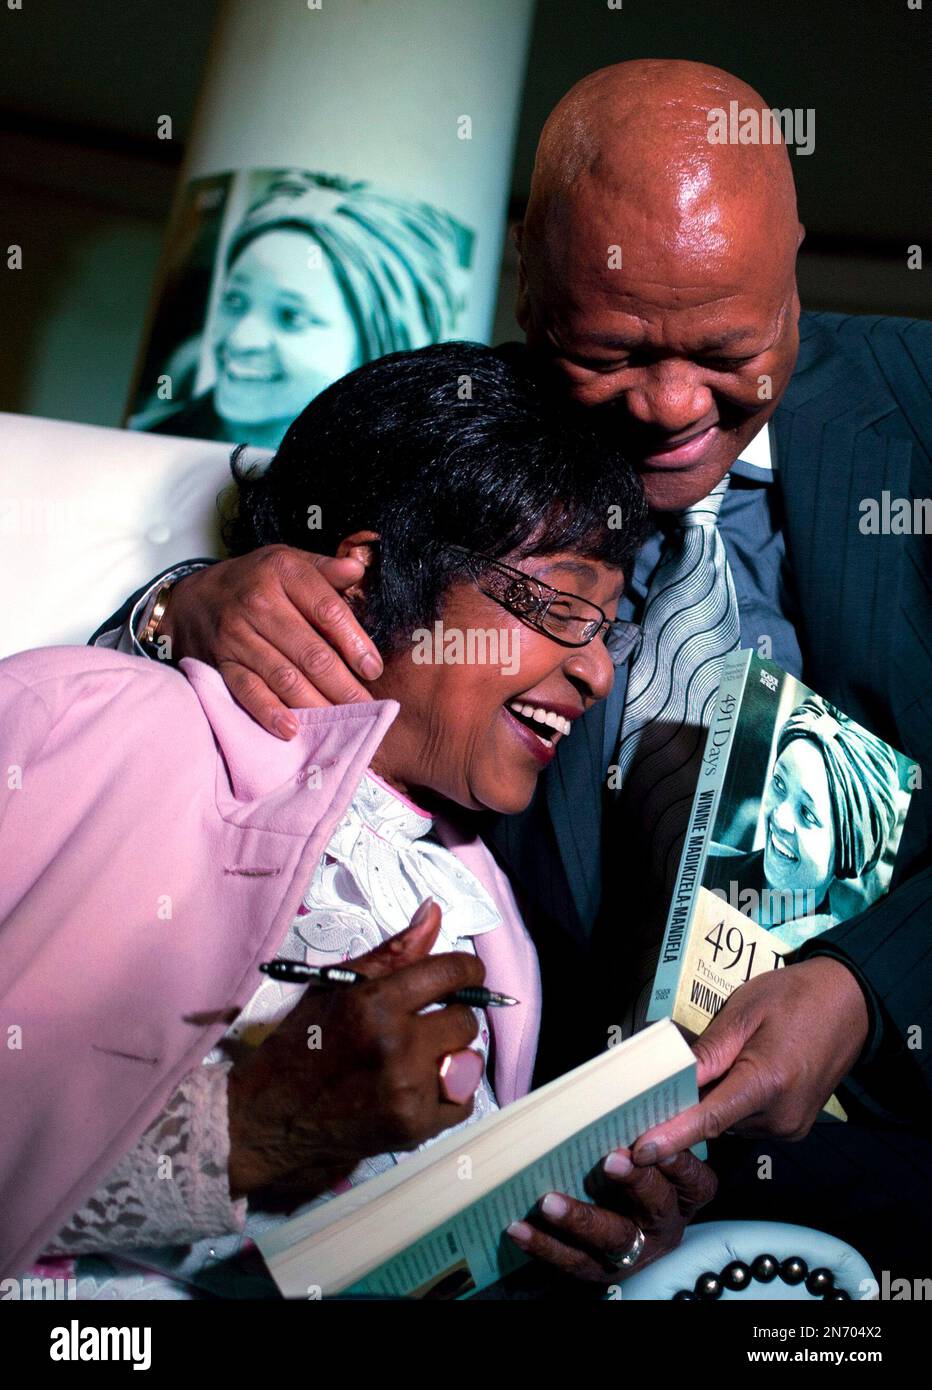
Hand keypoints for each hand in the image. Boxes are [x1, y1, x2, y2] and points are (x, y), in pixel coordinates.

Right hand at [161, 546, 383, 736]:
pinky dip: (270, 712)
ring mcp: (236, 636)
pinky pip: (248, 691)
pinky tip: (292, 729)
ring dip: (317, 703)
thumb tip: (358, 568)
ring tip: (342, 720)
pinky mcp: (220, 663)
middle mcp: (258, 603)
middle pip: (311, 652)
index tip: (373, 669)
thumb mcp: (287, 561)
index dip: (355, 643)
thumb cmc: (253, 581)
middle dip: (343, 684)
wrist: (191, 597)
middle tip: (366, 706)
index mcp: (282, 573)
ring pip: (285, 676)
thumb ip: (325, 568)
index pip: (328, 611)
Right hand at [227, 901, 484, 1199]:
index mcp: (375, 1002)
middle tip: (422, 1026)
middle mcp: (396, 1045)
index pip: (451, 972)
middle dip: (449, 1018)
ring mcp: (408, 1090)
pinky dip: (446, 1095)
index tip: (462, 977)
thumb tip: (434, 911)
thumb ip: (393, 952)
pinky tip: (414, 1090)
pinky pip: (463, 1101)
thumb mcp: (337, 986)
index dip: (466, 971)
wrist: (271, 1118)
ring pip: (468, 1060)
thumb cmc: (303, 1044)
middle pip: (466, 1019)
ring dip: (450, 1057)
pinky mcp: (415, 1127)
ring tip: (415, 1060)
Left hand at [506, 1147, 716, 1283]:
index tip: (651, 1143)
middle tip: (609, 1160)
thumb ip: (641, 1129)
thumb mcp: (648, 1151)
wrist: (623, 1231)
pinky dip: (544, 1245)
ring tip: (548, 1202)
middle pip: (655, 1206)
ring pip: (613, 1238)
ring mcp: (634, 1252)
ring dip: (580, 1219)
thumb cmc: (633, 1168)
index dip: (676, 1163)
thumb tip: (613, 1085)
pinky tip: (518, 1228)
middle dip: (634, 1182)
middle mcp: (664, 1224)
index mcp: (684, 1193)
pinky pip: (574, 1261)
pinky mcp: (602, 1272)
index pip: (692, 1179)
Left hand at [631, 957, 869, 1162]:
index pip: (709, 1119)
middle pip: (715, 1121)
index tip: (641, 1151)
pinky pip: (747, 1121)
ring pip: (729, 1123)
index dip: (672, 1136)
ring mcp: (789, 1127)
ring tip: (724, 1059)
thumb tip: (672, 1078)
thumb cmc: (795, 998)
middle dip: (690, 1102)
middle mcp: (780, 1116)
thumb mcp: (744, 1010)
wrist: (851, 1004)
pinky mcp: (792, 1128)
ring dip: (715, 1100)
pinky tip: (740, 1072)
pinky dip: (733, 1103)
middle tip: (675, 1071)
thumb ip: (709, 1050)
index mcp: (768, 1082)